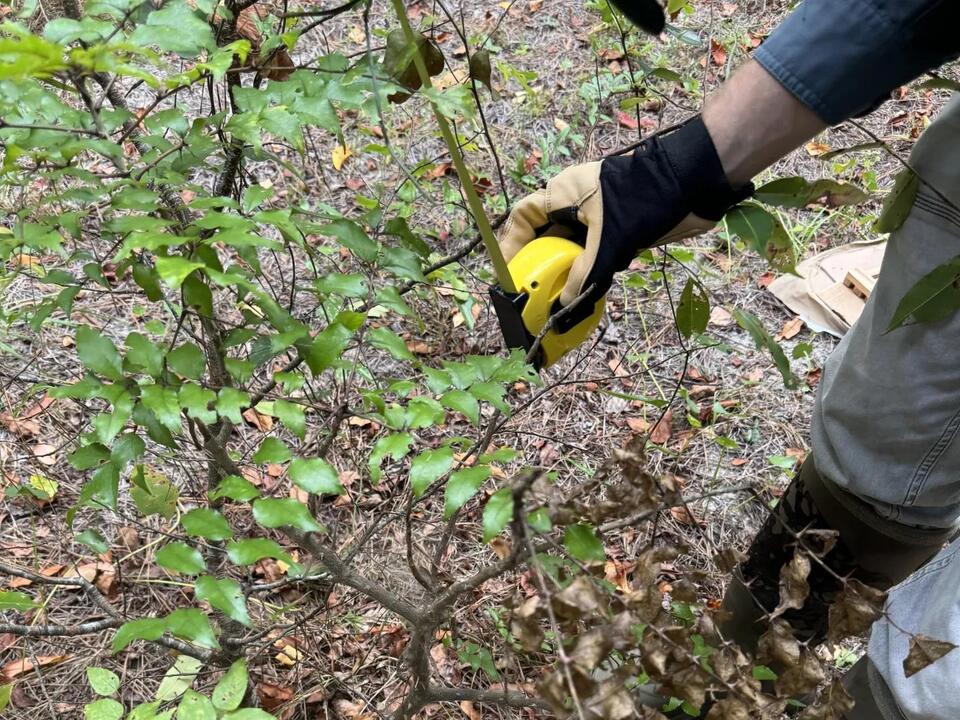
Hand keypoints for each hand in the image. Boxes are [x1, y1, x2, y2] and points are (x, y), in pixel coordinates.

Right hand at [499, 117, 752, 310]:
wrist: (693, 183)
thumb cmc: (643, 200)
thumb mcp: (608, 241)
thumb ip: (584, 275)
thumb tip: (565, 307)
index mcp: (563, 194)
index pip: (525, 217)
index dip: (512, 244)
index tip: (507, 273)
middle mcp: (575, 204)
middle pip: (545, 236)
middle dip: (538, 266)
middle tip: (530, 296)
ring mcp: (596, 217)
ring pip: (570, 248)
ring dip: (564, 274)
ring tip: (555, 302)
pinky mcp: (617, 230)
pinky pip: (592, 255)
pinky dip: (587, 274)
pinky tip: (584, 295)